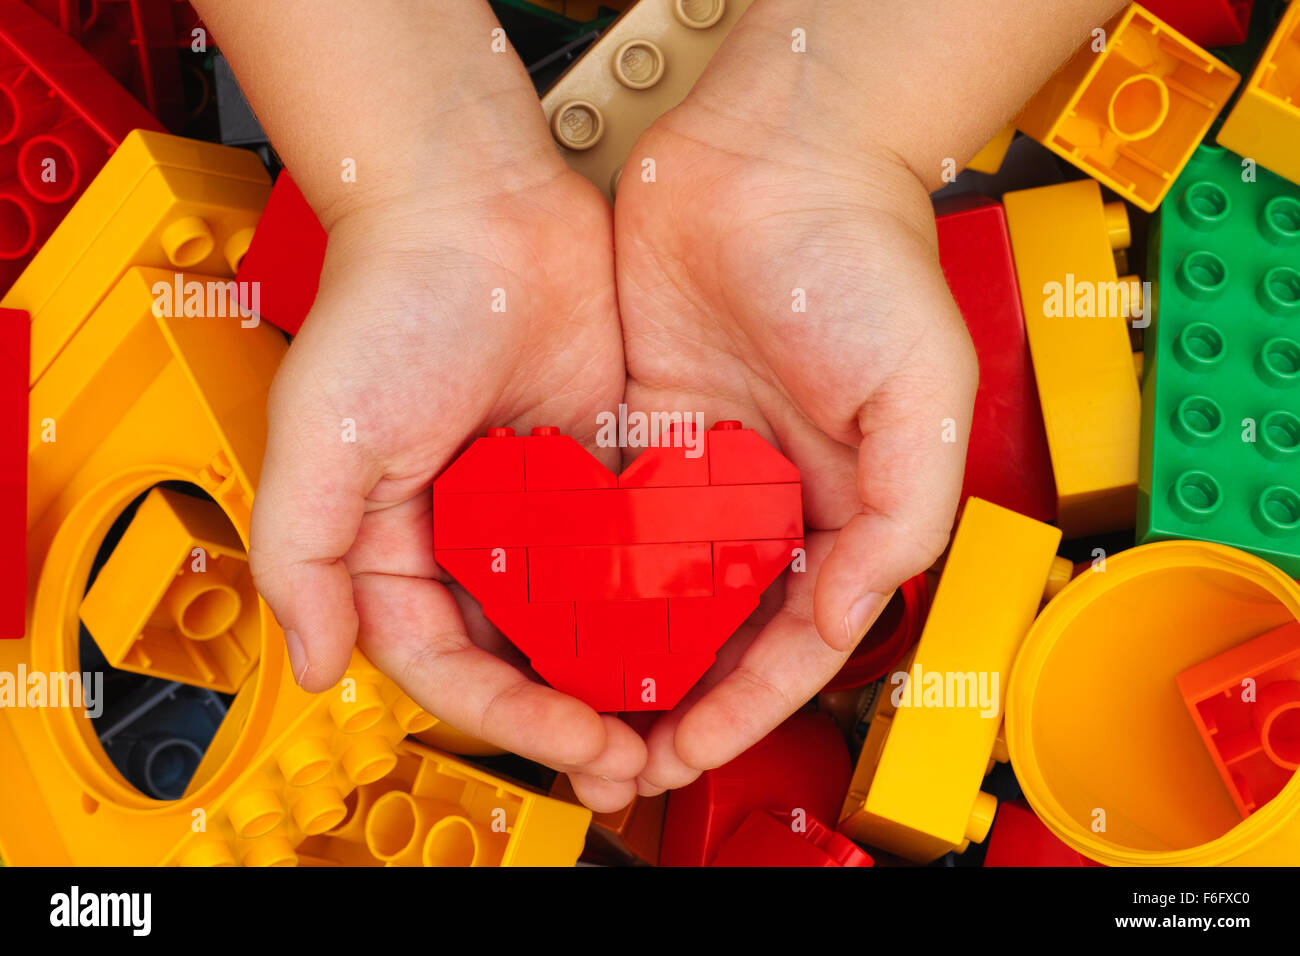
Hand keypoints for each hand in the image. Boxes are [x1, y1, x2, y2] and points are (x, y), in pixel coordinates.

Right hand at [249, 160, 648, 795]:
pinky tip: (699, 626)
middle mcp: (467, 537)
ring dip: (622, 671)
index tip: (574, 744)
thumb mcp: (319, 438)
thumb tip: (312, 663)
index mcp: (395, 548)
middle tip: (636, 757)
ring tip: (675, 717)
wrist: (472, 207)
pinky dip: (655, 593)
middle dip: (574, 715)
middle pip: (522, 657)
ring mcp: (535, 507)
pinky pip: (627, 548)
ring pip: (581, 616)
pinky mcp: (594, 468)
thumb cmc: (386, 306)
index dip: (511, 718)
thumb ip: (300, 556)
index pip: (451, 665)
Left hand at [611, 93, 977, 796]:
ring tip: (568, 701)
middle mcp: (769, 496)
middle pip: (719, 626)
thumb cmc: (866, 259)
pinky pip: (609, 510)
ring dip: (620, 646)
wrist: (775, 154)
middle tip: (616, 752)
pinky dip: (582, 565)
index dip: (746, 703)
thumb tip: (839, 617)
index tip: (689, 750)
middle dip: (675, 695)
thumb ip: (901, 517)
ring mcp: (700, 464)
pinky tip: (543, 607)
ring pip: (656, 583)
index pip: (793, 635)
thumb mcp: (923, 396)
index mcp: (844, 504)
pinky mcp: (638, 422)